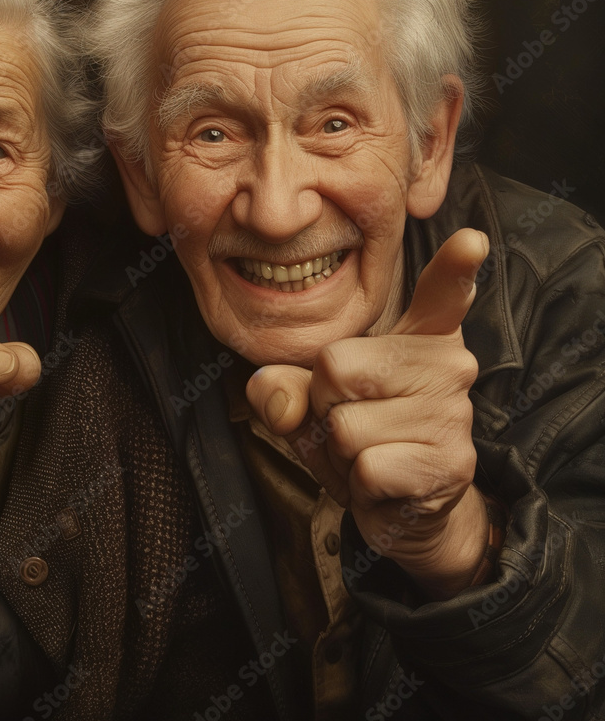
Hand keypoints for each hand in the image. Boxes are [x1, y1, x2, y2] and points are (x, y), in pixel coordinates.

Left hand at [246, 228, 489, 597]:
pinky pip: (364, 466)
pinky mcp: (448, 463)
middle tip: (352, 424)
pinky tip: (383, 484)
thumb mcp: (310, 404)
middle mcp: (448, 366)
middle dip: (322, 405)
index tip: (470, 240)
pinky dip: (357, 484)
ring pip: (344, 424)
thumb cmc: (357, 437)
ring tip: (369, 454)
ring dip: (339, 451)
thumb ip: (281, 388)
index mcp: (420, 338)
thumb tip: (279, 401)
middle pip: (334, 366)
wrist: (404, 510)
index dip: (455, 267)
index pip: (443, 294)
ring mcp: (453, 414)